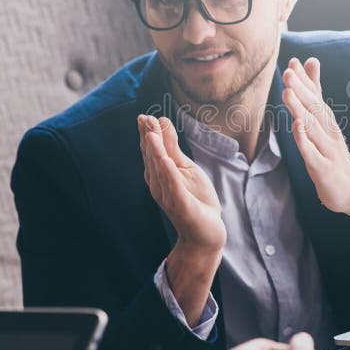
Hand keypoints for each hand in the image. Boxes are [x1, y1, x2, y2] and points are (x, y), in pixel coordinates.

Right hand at [138, 114, 225, 326]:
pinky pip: (174, 188)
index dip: (147, 134)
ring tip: (152, 134)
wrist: (205, 232)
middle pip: (152, 158)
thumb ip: (172, 147)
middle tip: (144, 119)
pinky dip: (169, 174)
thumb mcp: (185, 167)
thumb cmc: (194, 198)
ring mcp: (169, 195)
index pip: (151, 151)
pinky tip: (166, 161)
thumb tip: (161, 122)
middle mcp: (158, 184)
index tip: (144, 117)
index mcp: (158, 174)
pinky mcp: (182, 205)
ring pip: (160, 171)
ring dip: (155, 152)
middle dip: (148, 138)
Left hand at [282, 59, 349, 239]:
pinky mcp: (323, 169)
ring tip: (288, 93)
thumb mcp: (324, 121)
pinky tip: (296, 127)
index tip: (292, 62)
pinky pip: (312, 153)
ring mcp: (327, 150)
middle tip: (287, 72)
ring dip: (300, 110)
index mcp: (326, 121)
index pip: (315, 98)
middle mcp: (328, 132)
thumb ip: (315, 91)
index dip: (303, 81)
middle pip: (314, 109)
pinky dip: (304, 140)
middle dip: (300, 90)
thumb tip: (310, 60)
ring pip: (312, 128)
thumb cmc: (331, 151)